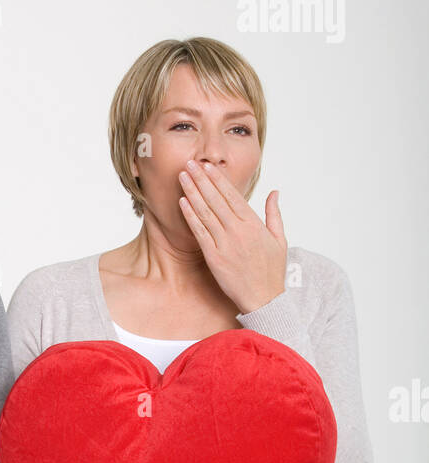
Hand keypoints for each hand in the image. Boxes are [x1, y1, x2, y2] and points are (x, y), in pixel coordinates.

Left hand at [177, 158, 286, 313]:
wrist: (264, 299)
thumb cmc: (272, 271)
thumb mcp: (280, 240)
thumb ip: (274, 214)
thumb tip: (274, 192)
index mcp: (254, 224)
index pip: (233, 195)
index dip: (218, 179)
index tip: (208, 166)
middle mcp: (238, 231)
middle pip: (216, 199)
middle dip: (201, 180)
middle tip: (190, 163)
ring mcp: (225, 244)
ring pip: (206, 213)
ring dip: (192, 192)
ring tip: (182, 177)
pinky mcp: (214, 258)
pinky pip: (200, 233)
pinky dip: (191, 217)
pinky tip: (183, 203)